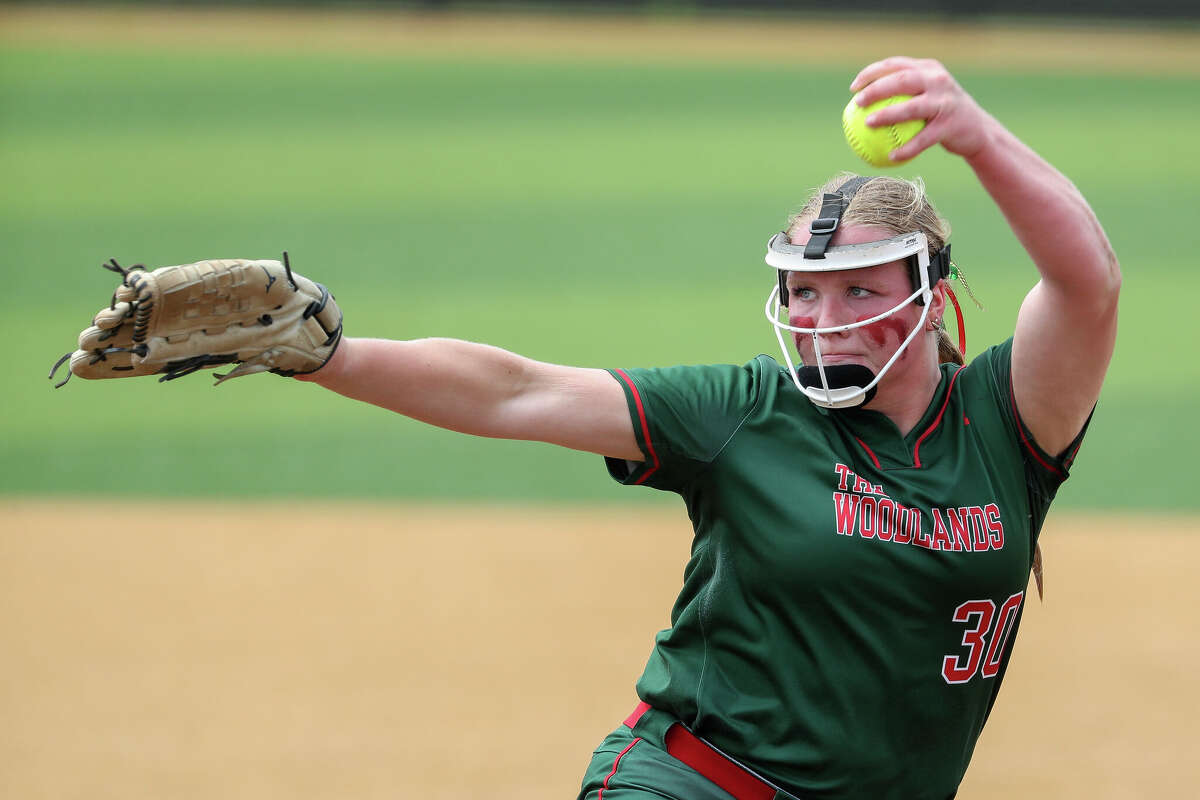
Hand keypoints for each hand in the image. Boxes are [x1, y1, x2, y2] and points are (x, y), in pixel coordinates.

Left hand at [849, 57, 995, 162]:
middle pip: (902, 80)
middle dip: (877, 89)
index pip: (896, 64)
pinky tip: (891, 157)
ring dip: (888, 114)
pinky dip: (907, 148)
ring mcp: (946, 101)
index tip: (853, 88)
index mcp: (929, 69)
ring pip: (912, 107)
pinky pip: (923, 139)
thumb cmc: (942, 115)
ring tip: (868, 123)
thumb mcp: (927, 95)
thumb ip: (902, 93)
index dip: (872, 72)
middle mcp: (938, 80)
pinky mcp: (951, 124)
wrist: (978, 131)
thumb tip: (861, 104)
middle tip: (858, 102)